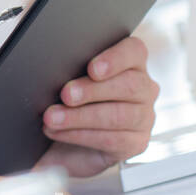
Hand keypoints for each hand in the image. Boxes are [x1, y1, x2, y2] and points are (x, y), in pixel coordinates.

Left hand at [36, 36, 158, 177]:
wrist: (65, 142)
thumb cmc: (69, 102)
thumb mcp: (68, 81)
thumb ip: (70, 70)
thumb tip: (53, 65)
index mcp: (131, 63)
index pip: (134, 51)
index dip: (115, 58)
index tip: (92, 69)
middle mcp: (144, 88)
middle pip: (129, 85)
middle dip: (92, 90)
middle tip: (65, 94)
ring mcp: (143, 117)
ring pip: (119, 115)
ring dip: (81, 116)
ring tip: (52, 118)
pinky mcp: (136, 143)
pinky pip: (112, 139)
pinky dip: (80, 135)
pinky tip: (59, 132)